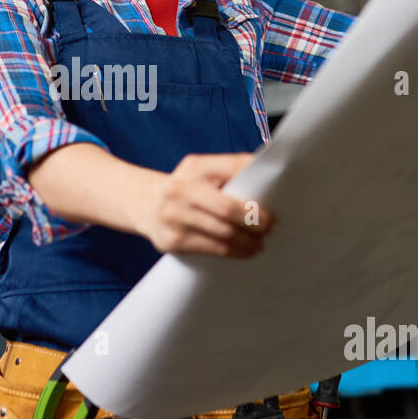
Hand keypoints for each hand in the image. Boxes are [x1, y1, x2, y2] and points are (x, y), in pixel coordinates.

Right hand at [134, 153, 273, 256]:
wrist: (142, 202)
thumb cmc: (185, 187)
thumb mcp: (201, 171)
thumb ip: (230, 173)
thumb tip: (269, 186)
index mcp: (196, 167)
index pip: (235, 169)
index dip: (258, 184)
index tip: (275, 202)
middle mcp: (182, 190)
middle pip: (229, 209)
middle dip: (256, 221)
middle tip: (270, 227)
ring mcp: (175, 217)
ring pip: (224, 233)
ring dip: (249, 240)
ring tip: (261, 242)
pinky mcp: (173, 241)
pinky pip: (213, 249)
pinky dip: (235, 251)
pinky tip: (246, 250)